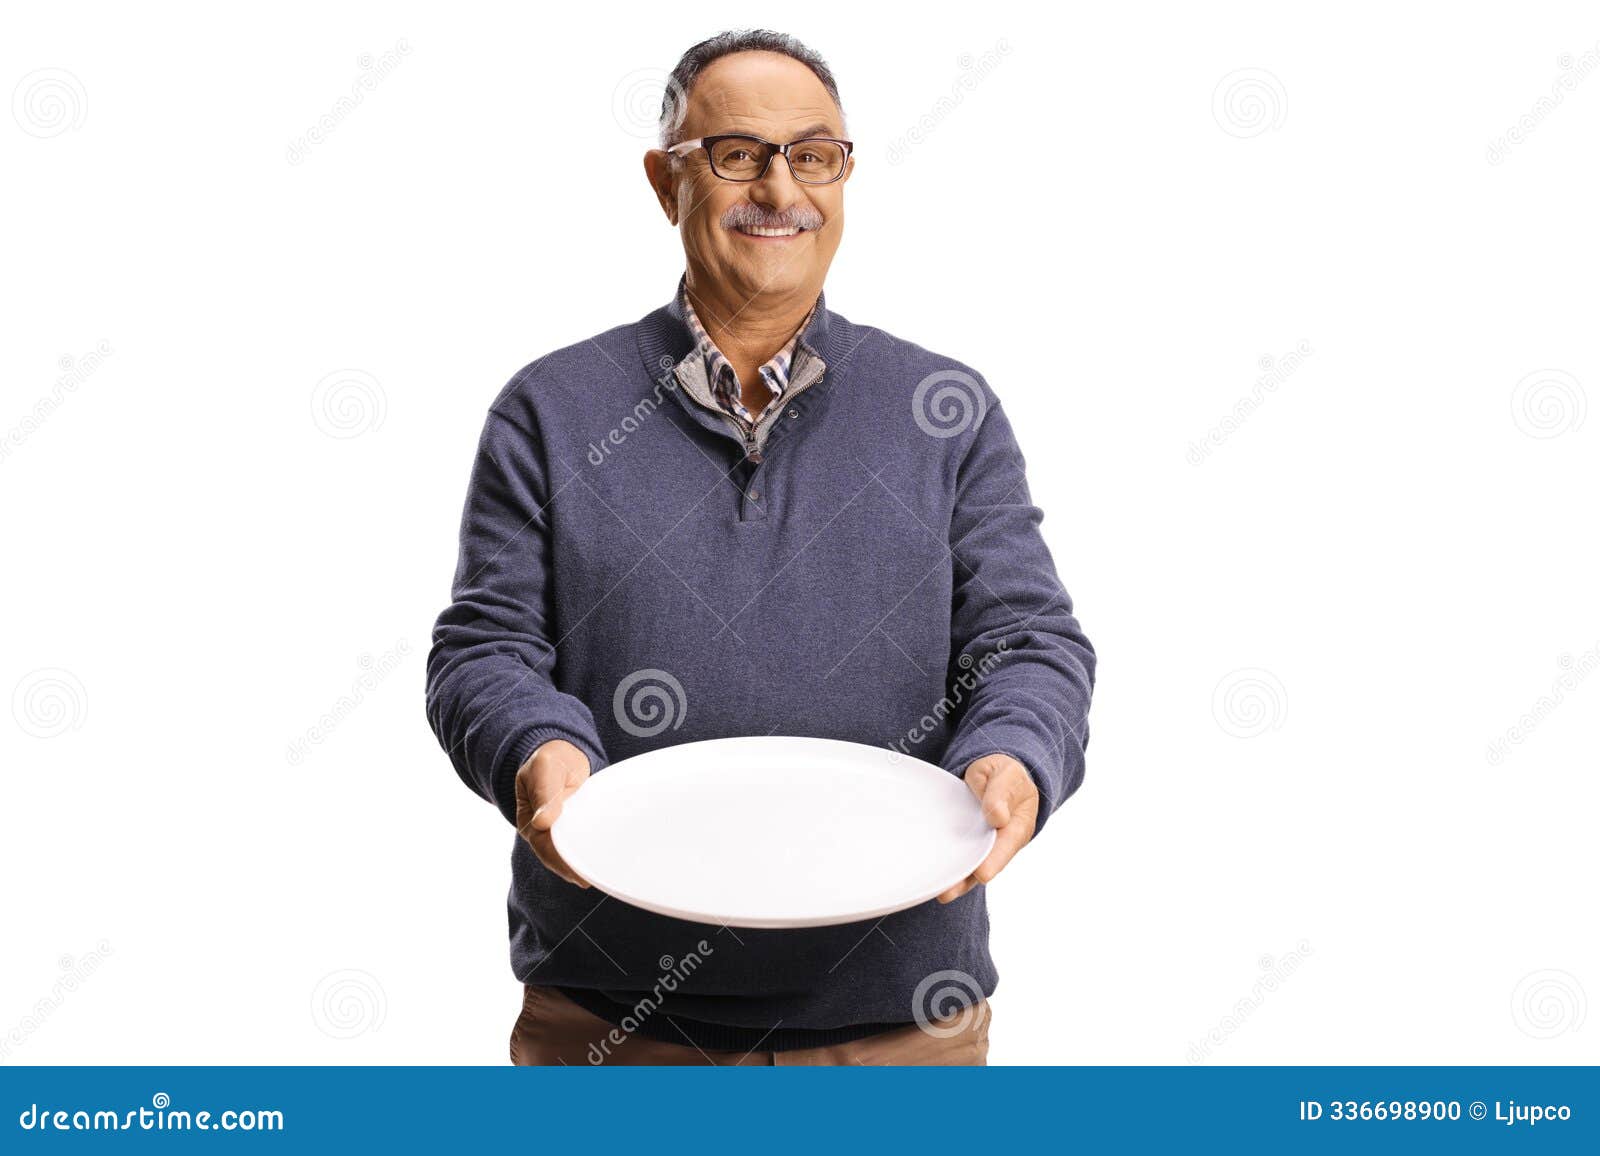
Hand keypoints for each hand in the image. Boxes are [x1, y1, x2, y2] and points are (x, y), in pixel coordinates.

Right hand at [514, 739, 591, 887]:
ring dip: (578, 867)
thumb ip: (544, 792)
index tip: (573, 868)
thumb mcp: (545, 768)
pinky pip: (576, 843)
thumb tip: (543, 823)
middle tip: (588, 881)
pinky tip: (597, 865)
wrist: (563, 754)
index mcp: (529, 818)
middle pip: (554, 855)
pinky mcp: (572, 827)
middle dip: (569, 869)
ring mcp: (556, 830)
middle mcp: (541, 830)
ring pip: (565, 853)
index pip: (542, 843)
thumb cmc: (551, 759)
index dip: (557, 858)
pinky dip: (585, 854)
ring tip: (594, 879)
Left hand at [937, 753, 1038, 903]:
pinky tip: (932, 879)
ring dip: (956, 881)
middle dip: (968, 879)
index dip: (994, 860)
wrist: (997, 776)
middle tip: (948, 892)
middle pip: (986, 865)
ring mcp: (984, 846)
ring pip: (971, 869)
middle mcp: (1001, 842)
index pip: (1007, 844)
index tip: (982, 874)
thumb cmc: (1004, 775)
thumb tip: (998, 817)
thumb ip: (1001, 792)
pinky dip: (948, 870)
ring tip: (939, 894)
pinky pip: (959, 860)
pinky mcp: (968, 845)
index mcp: (1018, 824)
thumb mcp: (1007, 774)